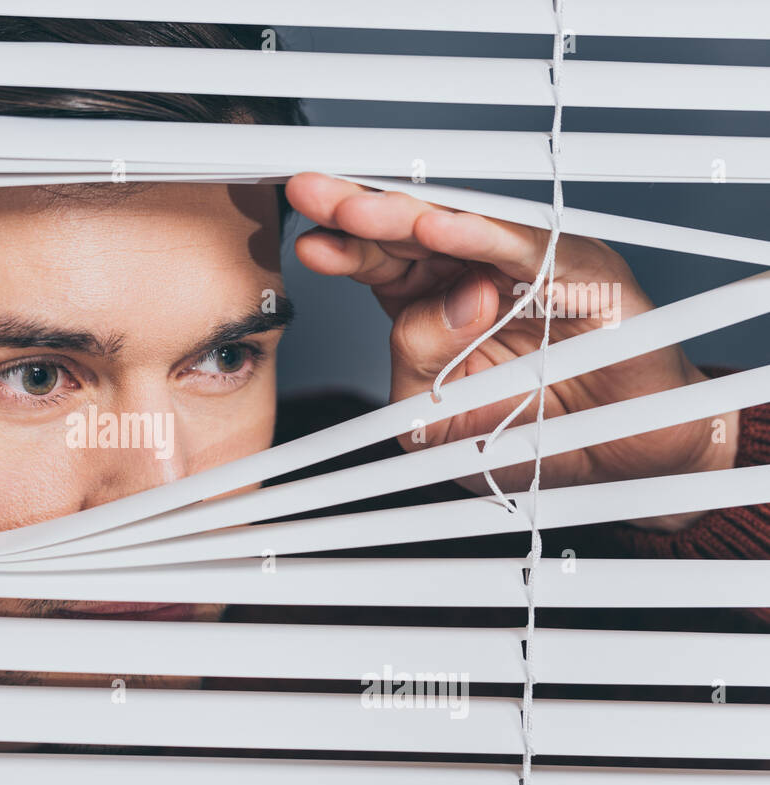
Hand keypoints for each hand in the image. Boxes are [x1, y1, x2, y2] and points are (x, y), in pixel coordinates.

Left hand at [286, 173, 738, 511]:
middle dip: (358, 211)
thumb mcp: (439, 421)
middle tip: (314, 194)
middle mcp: (478, 271)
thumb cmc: (523, 434)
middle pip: (410, 232)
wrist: (614, 457)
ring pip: (461, 228)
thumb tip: (448, 302)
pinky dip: (482, 237)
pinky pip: (526, 250)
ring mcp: (528, 266)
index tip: (305, 240)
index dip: (343, 248)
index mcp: (434, 300)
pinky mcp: (581, 272)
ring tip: (358, 208)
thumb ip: (421, 368)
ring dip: (406, 215)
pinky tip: (436, 227)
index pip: (380, 263)